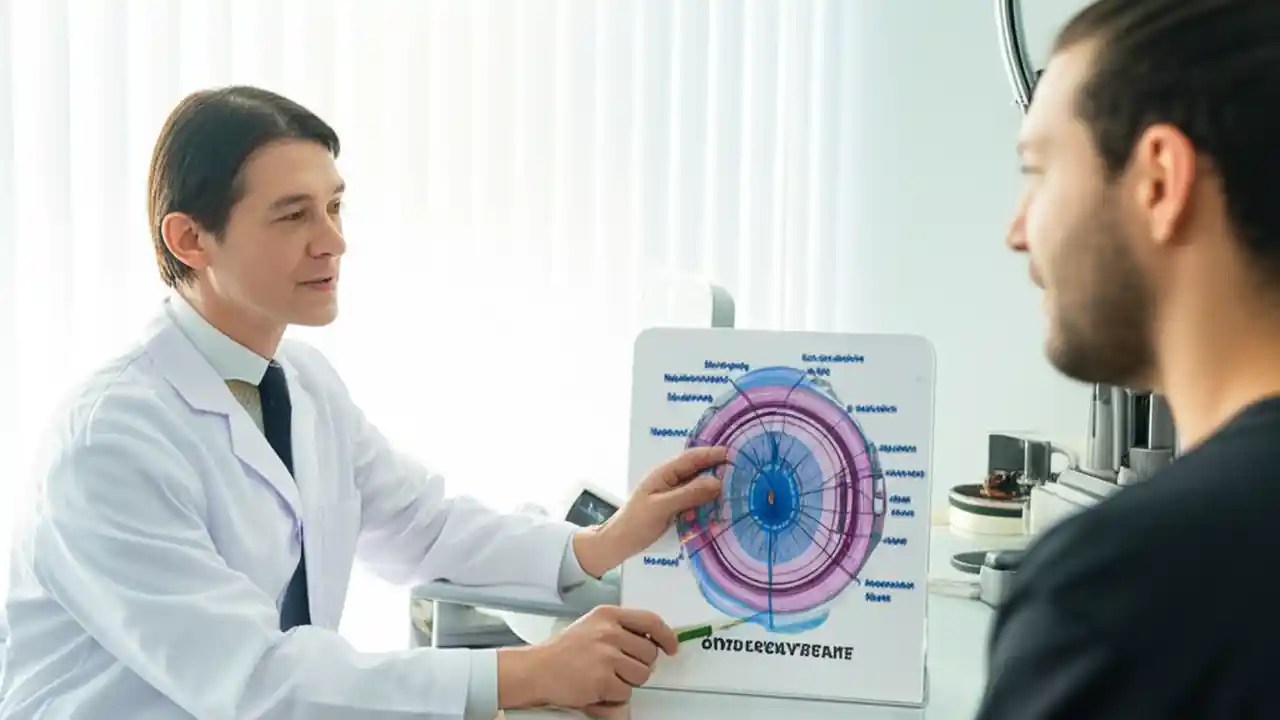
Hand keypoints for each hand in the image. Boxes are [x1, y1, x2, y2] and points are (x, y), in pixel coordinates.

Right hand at [496, 605, 677, 714]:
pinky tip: (598, 688)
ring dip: (628, 681)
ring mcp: (606, 656)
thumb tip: (652, 640)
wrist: (536, 670)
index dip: (667, 636)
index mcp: (608, 615)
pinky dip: (614, 696)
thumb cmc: (563, 650)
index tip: (671, 647)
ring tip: (606, 677)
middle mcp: (609, 632)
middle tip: (621, 668)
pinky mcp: (602, 680)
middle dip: (640, 664)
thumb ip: (619, 628)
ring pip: (641, 675)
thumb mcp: (592, 626)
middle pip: (649, 653)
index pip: (651, 621)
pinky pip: (626, 693)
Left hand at [573, 446, 727, 577]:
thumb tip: (717, 481)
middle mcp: (670, 480)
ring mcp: (673, 494)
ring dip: (715, 485)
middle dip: (718, 468)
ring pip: (699, 485)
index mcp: (664, 473)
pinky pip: (696, 500)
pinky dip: (709, 500)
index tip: (734, 454)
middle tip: (743, 471)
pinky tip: (722, 506)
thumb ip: (689, 493)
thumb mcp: (662, 507)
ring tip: (738, 487)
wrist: (620, 543)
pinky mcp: (676, 508)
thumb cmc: (636, 522)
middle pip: (698, 469)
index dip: (712, 454)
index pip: (692, 458)